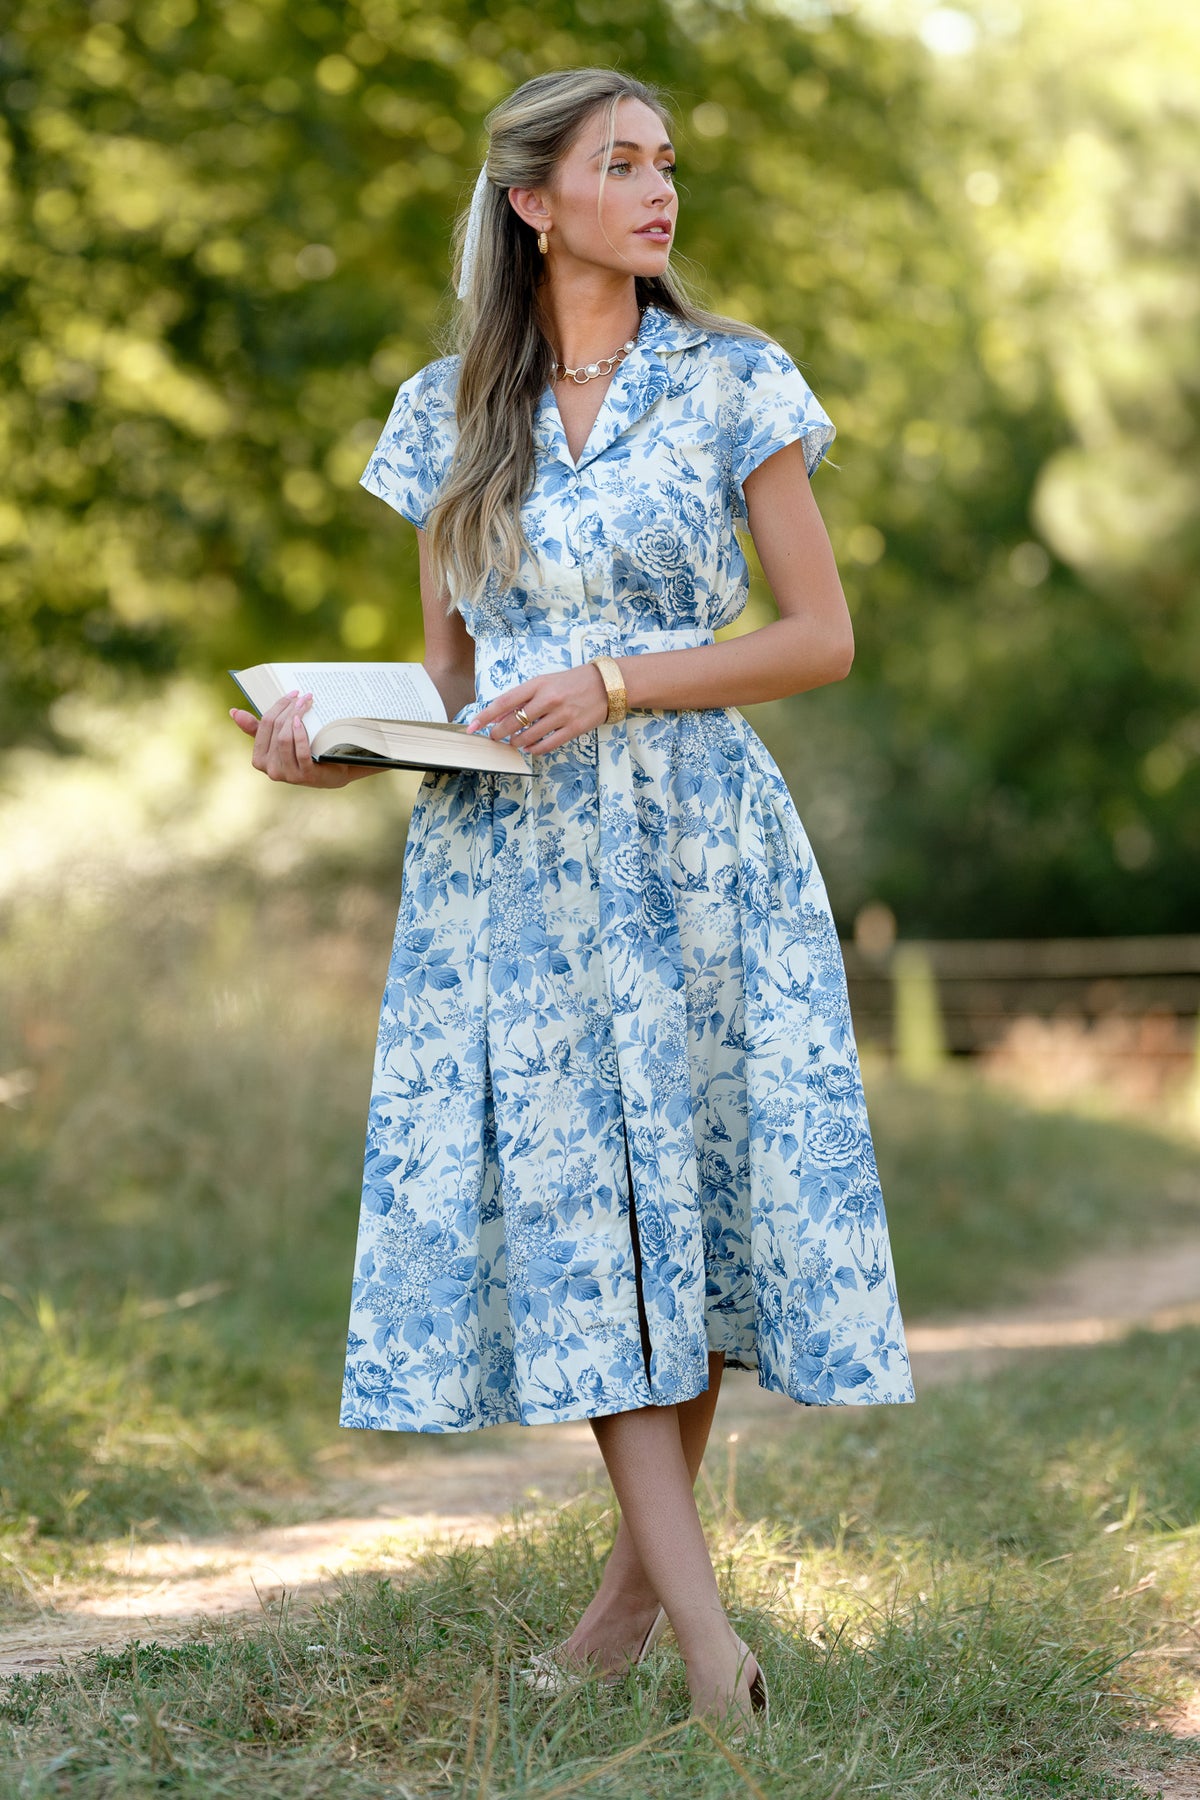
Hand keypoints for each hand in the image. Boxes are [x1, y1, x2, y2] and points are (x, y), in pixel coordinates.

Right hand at [228, 690, 379, 787]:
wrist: (333, 773)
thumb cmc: (303, 754)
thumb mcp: (279, 741)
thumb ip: (257, 729)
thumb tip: (233, 712)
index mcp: (259, 759)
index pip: (263, 725)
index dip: (278, 706)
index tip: (292, 693)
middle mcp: (270, 769)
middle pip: (275, 730)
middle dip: (289, 709)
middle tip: (304, 696)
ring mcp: (287, 775)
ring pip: (285, 739)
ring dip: (296, 717)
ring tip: (307, 704)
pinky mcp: (304, 776)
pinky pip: (300, 751)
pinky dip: (300, 734)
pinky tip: (303, 721)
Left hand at [463, 663, 609, 755]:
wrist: (606, 684)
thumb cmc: (572, 682)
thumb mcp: (546, 682)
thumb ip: (523, 697)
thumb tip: (500, 714)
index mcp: (538, 684)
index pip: (504, 701)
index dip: (485, 716)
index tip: (472, 726)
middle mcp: (548, 699)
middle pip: (513, 722)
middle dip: (498, 733)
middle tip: (494, 738)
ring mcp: (561, 715)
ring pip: (528, 736)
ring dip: (516, 743)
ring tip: (514, 742)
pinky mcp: (573, 729)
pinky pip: (547, 744)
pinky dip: (534, 749)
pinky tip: (530, 749)